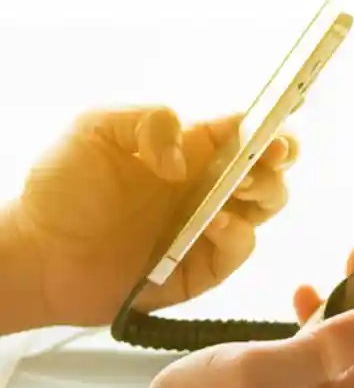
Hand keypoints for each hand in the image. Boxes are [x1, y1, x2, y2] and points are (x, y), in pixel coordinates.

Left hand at [12, 106, 297, 326]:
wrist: (40, 254)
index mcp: (191, 149)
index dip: (269, 126)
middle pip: (270, 168)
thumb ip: (148, 121)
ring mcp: (210, 226)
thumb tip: (184, 160)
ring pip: (267, 206)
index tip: (271, 128)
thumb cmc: (62, 189)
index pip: (246, 131)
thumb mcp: (95, 129)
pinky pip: (241, 248)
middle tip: (263, 158)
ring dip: (267, 193)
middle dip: (278, 158)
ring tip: (241, 188)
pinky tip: (213, 224)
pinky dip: (237, 234)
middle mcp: (207, 185)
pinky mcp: (206, 266)